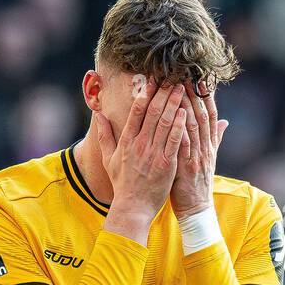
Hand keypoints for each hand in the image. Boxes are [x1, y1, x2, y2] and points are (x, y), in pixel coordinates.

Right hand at [96, 80, 187, 239]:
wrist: (132, 207)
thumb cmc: (122, 183)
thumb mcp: (108, 158)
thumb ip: (103, 135)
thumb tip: (98, 114)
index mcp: (127, 141)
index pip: (136, 111)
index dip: (145, 93)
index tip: (152, 79)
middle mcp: (140, 144)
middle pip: (152, 112)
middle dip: (163, 93)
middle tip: (172, 77)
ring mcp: (153, 154)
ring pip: (164, 122)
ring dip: (173, 103)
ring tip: (181, 88)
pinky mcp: (166, 164)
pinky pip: (174, 140)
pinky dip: (179, 125)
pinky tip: (185, 112)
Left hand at [170, 80, 227, 218]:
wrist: (196, 208)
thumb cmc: (196, 183)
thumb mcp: (208, 159)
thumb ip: (215, 139)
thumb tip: (225, 121)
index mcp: (209, 145)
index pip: (210, 115)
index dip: (206, 96)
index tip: (201, 78)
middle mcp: (205, 148)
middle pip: (202, 116)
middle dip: (195, 95)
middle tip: (188, 74)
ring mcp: (197, 157)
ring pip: (194, 127)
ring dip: (187, 106)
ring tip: (180, 87)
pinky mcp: (187, 167)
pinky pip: (184, 145)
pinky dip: (180, 129)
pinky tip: (175, 115)